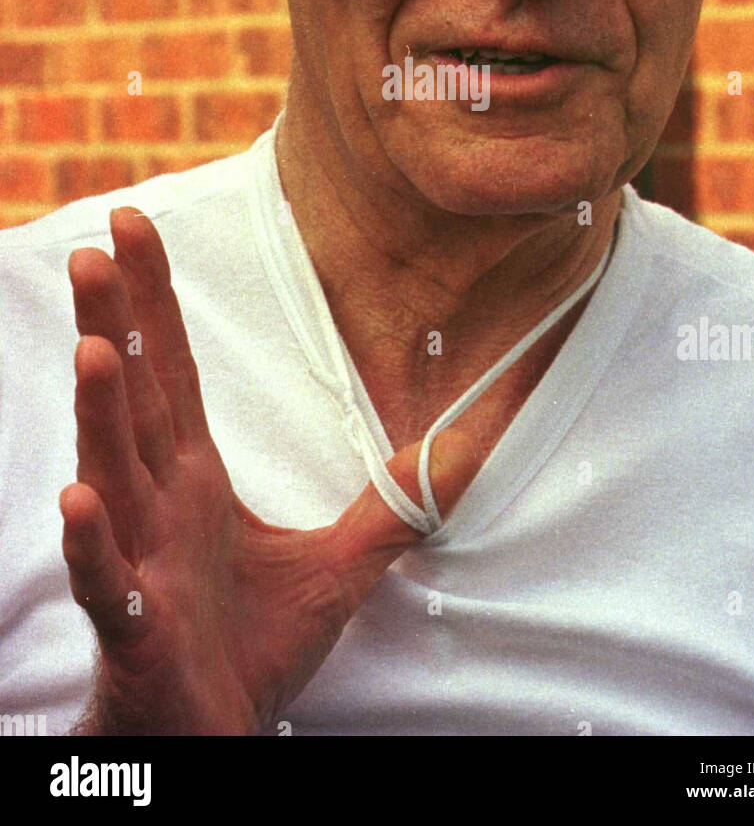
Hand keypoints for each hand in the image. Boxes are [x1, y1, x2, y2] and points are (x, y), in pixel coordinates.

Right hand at [60, 207, 477, 735]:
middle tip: (93, 249)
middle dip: (113, 323)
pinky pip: (108, 577)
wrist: (215, 736)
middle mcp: (158, 504)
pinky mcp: (137, 622)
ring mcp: (141, 558)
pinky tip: (81, 495)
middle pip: (134, 399)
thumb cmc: (254, 648)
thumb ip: (394, 505)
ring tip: (95, 347)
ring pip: (114, 472)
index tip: (134, 226)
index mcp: (194, 478)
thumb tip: (462, 451)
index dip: (154, 299)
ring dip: (102, 412)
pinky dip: (93, 539)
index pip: (173, 371)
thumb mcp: (341, 565)